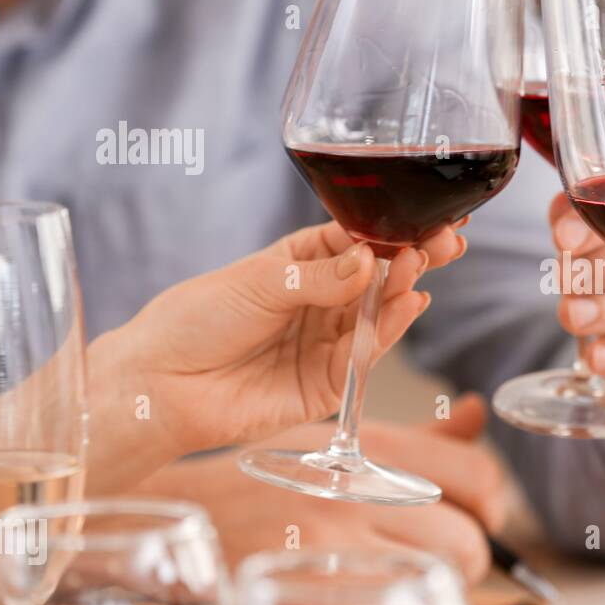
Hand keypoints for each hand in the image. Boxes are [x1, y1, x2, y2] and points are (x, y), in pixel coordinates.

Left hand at [88, 220, 465, 488]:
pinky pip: (366, 354)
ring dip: (402, 289)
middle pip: (378, 278)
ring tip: (420, 264)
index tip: (425, 219)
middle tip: (443, 242)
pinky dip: (389, 330)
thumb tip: (370, 259)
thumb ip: (318, 276)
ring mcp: (326, 342)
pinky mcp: (328, 384)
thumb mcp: (257, 281)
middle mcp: (320, 302)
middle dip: (412, 258)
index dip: (392, 231)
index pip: (357, 242)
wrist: (162, 385)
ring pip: (378, 313)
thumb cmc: (194, 321)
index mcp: (299, 264)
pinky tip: (408, 304)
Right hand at [136, 393, 509, 583]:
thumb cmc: (267, 480)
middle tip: (443, 556)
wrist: (182, 512)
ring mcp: (334, 540)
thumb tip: (477, 412)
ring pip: (440, 578)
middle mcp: (359, 487)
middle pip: (468, 538)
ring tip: (409, 576)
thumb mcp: (339, 443)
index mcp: (371, 446)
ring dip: (437, 586)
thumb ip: (418, 439)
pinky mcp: (310, 588)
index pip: (475, 473)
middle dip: (467, 555)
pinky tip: (375, 602)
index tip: (482, 517)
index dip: (493, 503)